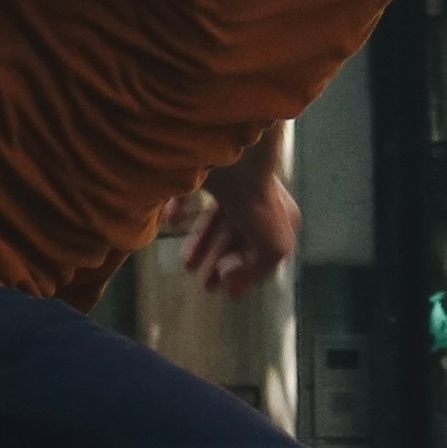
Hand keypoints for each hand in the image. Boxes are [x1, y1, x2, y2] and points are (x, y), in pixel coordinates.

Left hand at [179, 159, 296, 297]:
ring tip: (188, 266)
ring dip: (201, 242)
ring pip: (213, 216)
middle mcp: (253, 194)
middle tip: (207, 286)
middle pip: (236, 234)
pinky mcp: (201, 166)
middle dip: (221, 260)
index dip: (246, 270)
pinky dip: (178, 208)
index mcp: (276, 213)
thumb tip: (229, 274)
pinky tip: (171, 221)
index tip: (229, 292)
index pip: (262, 247)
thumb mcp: (274, 247)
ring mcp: (228, 179)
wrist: (235, 155)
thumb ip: (257, 269)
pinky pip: (186, 190)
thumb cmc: (257, 201)